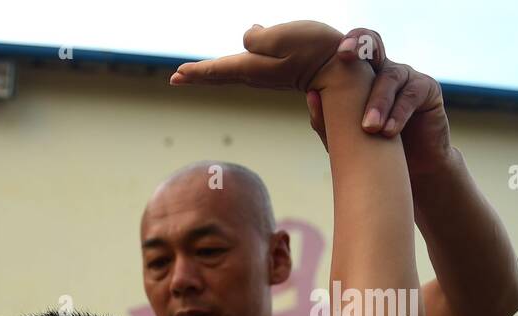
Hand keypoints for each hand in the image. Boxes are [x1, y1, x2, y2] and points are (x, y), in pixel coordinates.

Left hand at [169, 21, 349, 91]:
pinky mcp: (278, 71)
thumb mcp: (285, 37)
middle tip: (176, 79)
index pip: (217, 69)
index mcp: (252, 67)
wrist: (341, 72)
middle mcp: (256, 74)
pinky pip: (247, 69)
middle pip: (220, 75)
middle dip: (197, 76)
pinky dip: (233, 67)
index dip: (196, 71)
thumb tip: (248, 35)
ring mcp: (267, 74)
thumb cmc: (316, 51)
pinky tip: (235, 61)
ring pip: (232, 73)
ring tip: (194, 74)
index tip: (176, 75)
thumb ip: (260, 38)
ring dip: (212, 73)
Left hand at [305, 27, 451, 174]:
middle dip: (360, 47)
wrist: (412, 169)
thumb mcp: (346, 137)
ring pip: (390, 78)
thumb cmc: (373, 151)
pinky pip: (411, 96)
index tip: (339, 52)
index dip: (351, 42)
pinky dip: (398, 114)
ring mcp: (407, 77)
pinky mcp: (427, 89)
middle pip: (374, 49)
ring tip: (369, 127)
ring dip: (378, 102)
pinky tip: (388, 131)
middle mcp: (384, 70)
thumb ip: (327, 120)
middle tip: (345, 57)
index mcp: (362, 77)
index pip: (357, 48)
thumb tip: (311, 95)